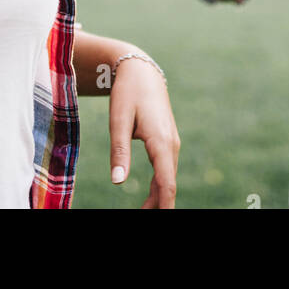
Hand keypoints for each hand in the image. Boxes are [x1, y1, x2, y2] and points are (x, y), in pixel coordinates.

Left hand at [109, 54, 179, 208]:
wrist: (141, 70)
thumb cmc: (128, 93)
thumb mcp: (119, 120)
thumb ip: (119, 152)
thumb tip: (117, 183)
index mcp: (161, 141)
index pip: (166, 183)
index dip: (163, 206)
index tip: (158, 218)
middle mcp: (171, 144)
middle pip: (168, 184)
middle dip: (159, 206)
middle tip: (142, 217)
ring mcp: (171, 142)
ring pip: (168, 178)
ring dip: (159, 198)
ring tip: (144, 212)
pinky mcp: (167, 140)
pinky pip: (166, 169)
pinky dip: (160, 186)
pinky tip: (151, 197)